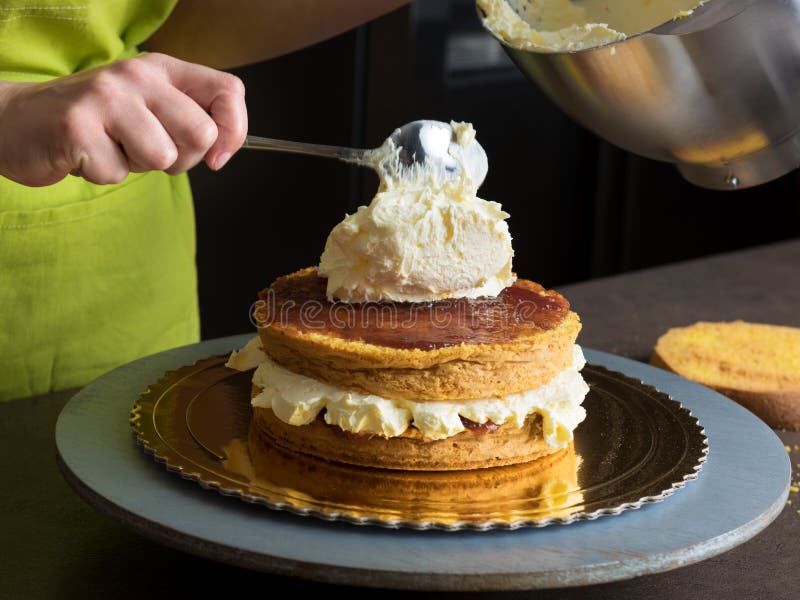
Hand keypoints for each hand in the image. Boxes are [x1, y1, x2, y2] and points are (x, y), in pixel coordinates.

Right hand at [0, 53, 246, 186]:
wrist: (17, 121)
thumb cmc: (95, 123)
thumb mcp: (148, 110)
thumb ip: (187, 120)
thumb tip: (223, 150)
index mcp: (161, 69)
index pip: (228, 90)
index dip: (234, 131)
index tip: (218, 158)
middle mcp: (136, 76)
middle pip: (200, 134)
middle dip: (182, 160)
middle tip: (146, 152)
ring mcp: (105, 99)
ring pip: (162, 158)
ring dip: (139, 167)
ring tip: (112, 148)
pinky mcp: (77, 127)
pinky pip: (119, 174)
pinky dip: (103, 175)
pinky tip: (85, 154)